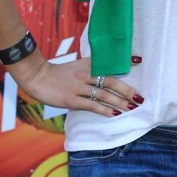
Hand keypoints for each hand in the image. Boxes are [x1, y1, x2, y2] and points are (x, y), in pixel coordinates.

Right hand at [10, 54, 143, 117]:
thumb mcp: (76, 67)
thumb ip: (91, 70)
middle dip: (127, 90)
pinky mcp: (71, 100)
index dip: (124, 62)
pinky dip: (104, 110)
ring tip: (132, 107)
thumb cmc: (58, 74)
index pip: (109, 63)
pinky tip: (114, 114)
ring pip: (104, 95)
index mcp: (88, 64)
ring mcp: (78, 87)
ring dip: (119, 102)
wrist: (37, 77)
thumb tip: (107, 78)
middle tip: (140, 97)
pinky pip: (91, 106)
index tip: (139, 62)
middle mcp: (85, 74)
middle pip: (111, 81)